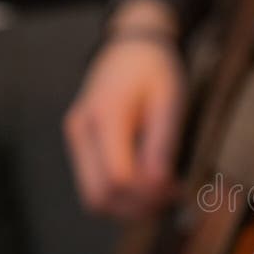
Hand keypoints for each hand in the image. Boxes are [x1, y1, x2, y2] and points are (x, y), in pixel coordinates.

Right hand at [64, 0, 183, 216]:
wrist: (131, 45)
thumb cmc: (155, 69)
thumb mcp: (169, 100)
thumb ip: (163, 142)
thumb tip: (161, 184)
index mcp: (105, 116)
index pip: (118, 178)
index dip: (148, 194)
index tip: (177, 189)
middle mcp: (82, 130)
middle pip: (100, 196)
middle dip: (137, 207)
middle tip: (172, 198)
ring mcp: (77, 138)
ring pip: (94, 197)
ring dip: (128, 207)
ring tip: (163, 193)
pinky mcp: (81, 144)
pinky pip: (95, 185)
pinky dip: (121, 196)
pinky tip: (148, 184)